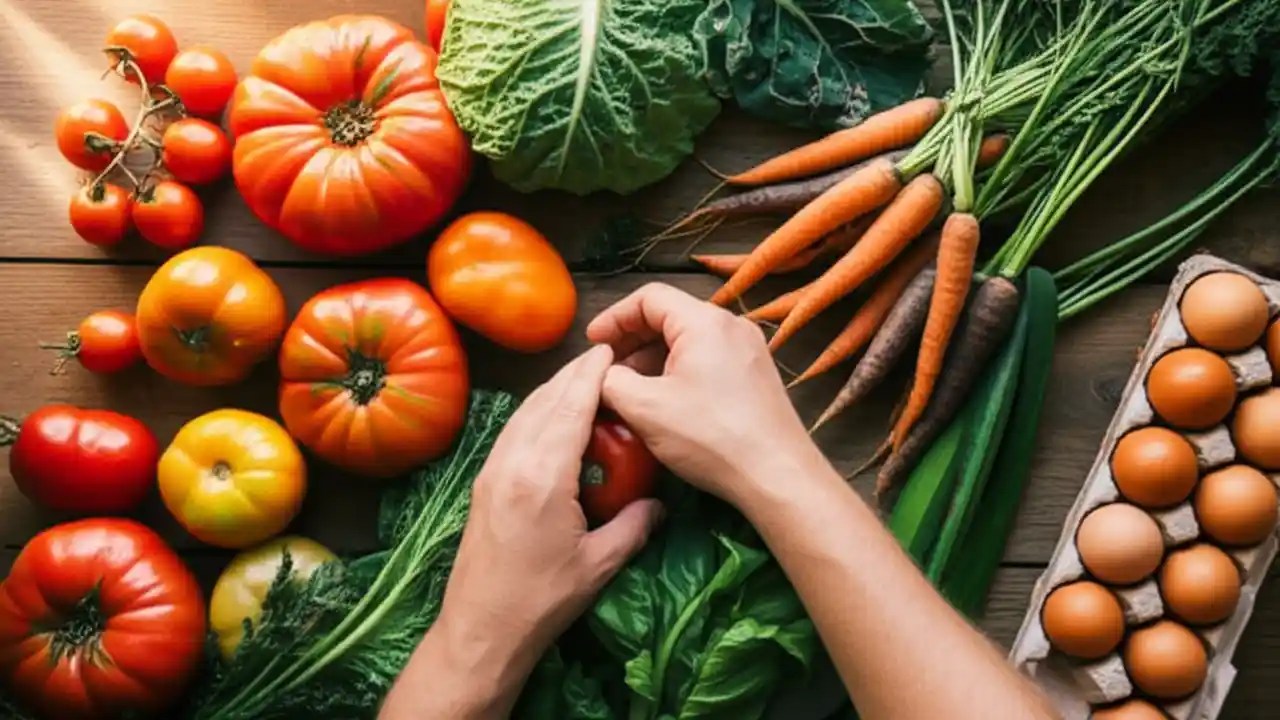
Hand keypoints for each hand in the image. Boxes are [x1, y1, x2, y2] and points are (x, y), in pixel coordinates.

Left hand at [431, 344, 663, 682]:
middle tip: (604, 355)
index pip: (571, 407)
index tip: (611, 350)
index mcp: (544, 476)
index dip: (592, 375)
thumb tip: (660, 503)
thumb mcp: (599, 565)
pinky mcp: (483, 482)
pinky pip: (514, 431)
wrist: (480, 630)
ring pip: (525, 412)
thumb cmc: (541, 601)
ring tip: (582, 377)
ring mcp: (492, 470)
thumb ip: (633, 527)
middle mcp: (513, 462)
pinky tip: (552, 415)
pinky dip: (537, 412)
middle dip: (575, 374)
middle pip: (546, 400)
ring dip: (554, 389)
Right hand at [586, 283, 828, 508]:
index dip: (614, 317)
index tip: (593, 342)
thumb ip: (611, 382)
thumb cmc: (713, 439)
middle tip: (606, 367)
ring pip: (688, 340)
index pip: (649, 297)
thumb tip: (601, 376)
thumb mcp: (646, 409)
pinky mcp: (755, 375)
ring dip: (653, 358)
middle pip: (670, 316)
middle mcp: (731, 326)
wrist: (777, 475)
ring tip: (628, 388)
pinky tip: (662, 400)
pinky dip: (677, 371)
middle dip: (631, 340)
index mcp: (705, 322)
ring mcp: (748, 350)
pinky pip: (707, 359)